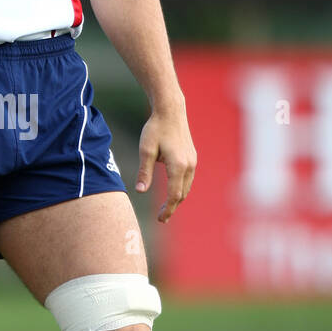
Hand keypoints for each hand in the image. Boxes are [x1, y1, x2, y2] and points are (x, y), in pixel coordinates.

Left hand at [135, 99, 196, 221]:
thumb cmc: (155, 129)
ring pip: (186, 187)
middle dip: (172, 207)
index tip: (160, 219)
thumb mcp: (146, 150)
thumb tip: (139, 190)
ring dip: (177, 199)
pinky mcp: (192, 157)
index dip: (167, 209)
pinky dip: (180, 188)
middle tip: (161, 219)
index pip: (174, 195)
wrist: (170, 111)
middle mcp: (189, 165)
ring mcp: (192, 161)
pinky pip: (188, 179)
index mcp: (178, 166)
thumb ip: (144, 171)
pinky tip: (172, 191)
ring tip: (166, 208)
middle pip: (182, 194)